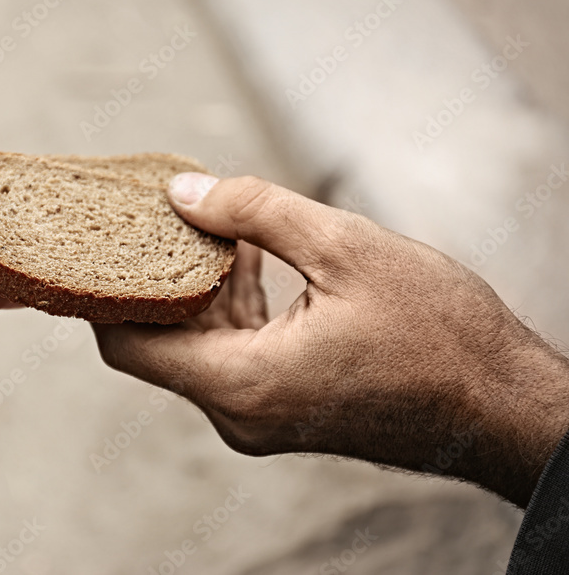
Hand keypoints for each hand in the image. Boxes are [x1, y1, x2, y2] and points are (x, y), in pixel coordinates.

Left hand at [93, 173, 568, 506]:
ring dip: (198, 283)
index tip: (103, 235)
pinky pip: (233, 351)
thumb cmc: (441, 337)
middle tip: (157, 210)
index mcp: (240, 383)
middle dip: (154, 273)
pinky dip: (232, 303)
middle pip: (156, 339)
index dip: (104, 288)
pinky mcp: (284, 406)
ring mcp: (261, 415)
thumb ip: (254, 212)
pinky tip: (252, 253)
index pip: (125, 342)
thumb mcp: (346, 249)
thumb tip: (181, 192)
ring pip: (196, 342)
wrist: (505, 409)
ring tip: (213, 220)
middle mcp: (238, 412)